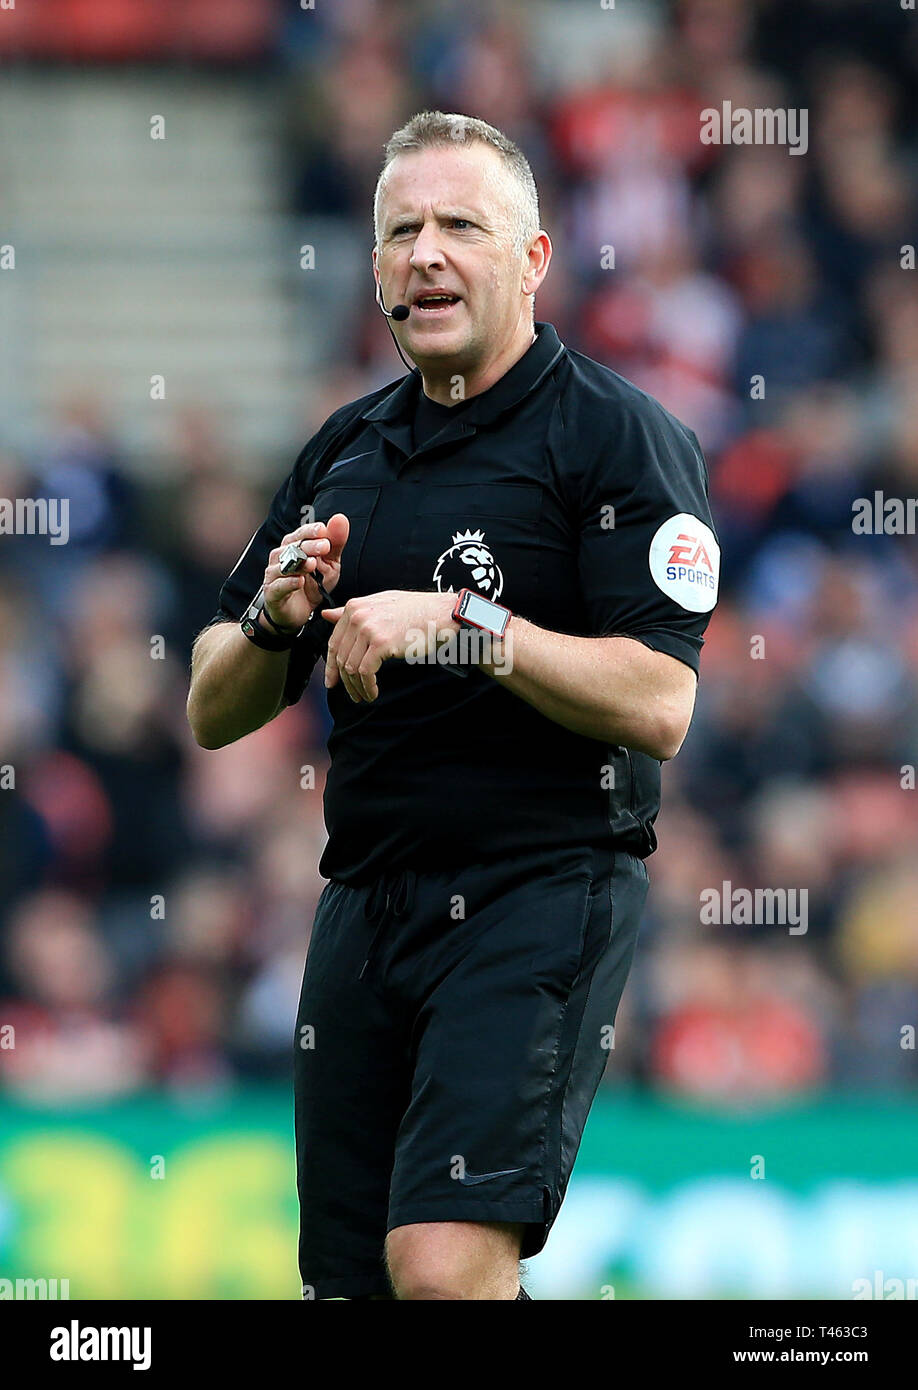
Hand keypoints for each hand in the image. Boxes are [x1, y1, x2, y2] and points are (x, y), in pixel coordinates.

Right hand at [262, 514, 349, 631]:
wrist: (300, 612)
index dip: (311, 531)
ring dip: (299, 563)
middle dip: (309, 545)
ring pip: (283, 565)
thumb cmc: (313, 585)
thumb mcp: (330, 563)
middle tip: (325, 546)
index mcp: (294, 546)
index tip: (324, 530)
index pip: (300, 533)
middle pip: (292, 547)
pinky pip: (278, 586)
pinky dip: (289, 583)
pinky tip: (301, 582)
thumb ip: (335, 543)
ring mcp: (274, 575)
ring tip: (312, 564)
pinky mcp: (272, 593)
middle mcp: (281, 557)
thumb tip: (340, 518)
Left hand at [321, 591, 456, 701]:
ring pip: (351, 667)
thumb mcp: (379, 605)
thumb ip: (351, 613)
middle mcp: (357, 616)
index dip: (331, 666)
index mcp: (354, 607)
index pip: (333, 642)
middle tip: (350, 694)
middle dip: (343, 680)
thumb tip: (325, 615)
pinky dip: (367, 686)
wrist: (441, 613)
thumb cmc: (415, 610)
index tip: (332, 681)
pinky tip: (373, 692)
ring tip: (364, 695)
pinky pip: (365, 672)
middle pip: (340, 656)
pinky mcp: (380, 643)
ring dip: (356, 686)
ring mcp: (368, 629)